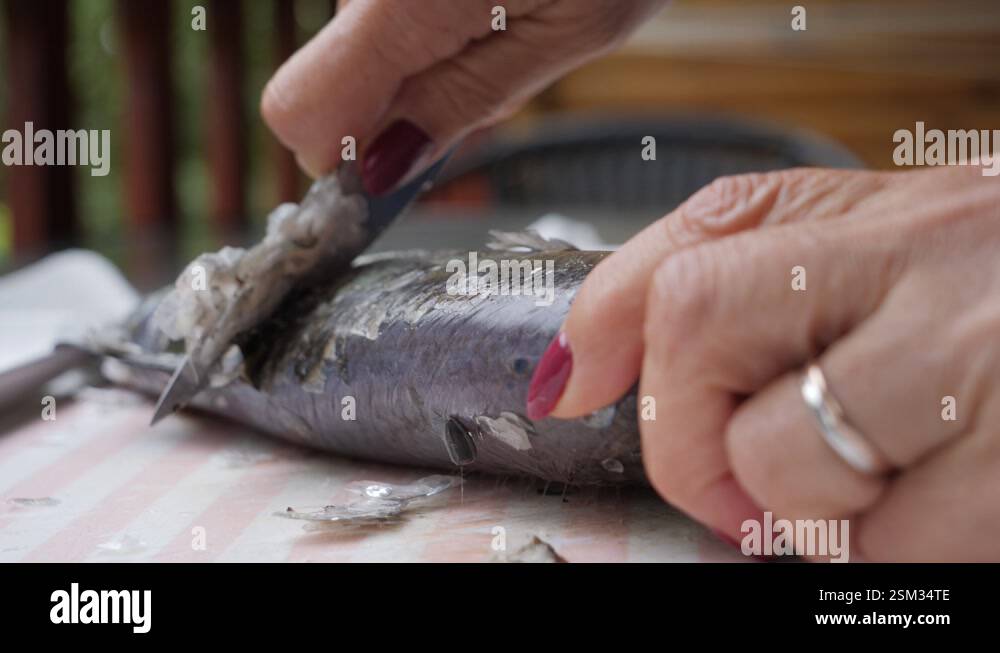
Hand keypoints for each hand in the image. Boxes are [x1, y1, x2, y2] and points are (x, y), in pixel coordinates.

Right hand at [262, 0, 664, 190]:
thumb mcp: (576, 28)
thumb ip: (466, 100)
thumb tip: (382, 170)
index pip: (298, 110)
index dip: (346, 157)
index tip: (398, 172)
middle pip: (330, 73)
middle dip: (400, 101)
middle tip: (497, 66)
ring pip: (362, 34)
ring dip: (424, 54)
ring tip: (514, 9)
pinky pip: (385, 2)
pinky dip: (431, 15)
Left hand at [527, 164, 999, 560]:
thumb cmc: (967, 282)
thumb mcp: (829, 240)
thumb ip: (679, 279)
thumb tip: (564, 377)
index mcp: (865, 217)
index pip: (686, 297)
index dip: (659, 393)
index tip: (668, 424)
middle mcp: (945, 277)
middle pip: (740, 408)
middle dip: (722, 468)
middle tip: (770, 471)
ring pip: (819, 498)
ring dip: (820, 517)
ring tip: (875, 473)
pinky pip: (907, 554)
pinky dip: (897, 550)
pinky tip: (938, 494)